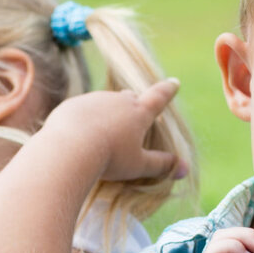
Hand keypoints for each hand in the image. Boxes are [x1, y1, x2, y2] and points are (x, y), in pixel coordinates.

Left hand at [40, 79, 187, 182]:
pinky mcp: (72, 105)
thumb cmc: (110, 158)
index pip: (158, 97)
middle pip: (130, 97)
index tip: (174, 82)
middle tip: (133, 118)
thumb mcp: (138, 165)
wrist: (68, 149)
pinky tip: (78, 136)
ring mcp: (94, 100)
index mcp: (138, 112)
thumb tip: (184, 169)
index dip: (167, 90)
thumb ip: (161, 165)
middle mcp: (118, 100)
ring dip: (107, 113)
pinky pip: (82, 110)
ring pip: (105, 103)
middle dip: (134, 104)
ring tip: (101, 135)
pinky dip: (85, 119)